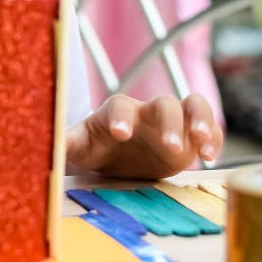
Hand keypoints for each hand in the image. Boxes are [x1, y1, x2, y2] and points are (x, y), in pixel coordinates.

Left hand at [66, 93, 223, 179]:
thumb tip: (47, 144)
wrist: (117, 158)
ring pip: (193, 106)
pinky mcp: (190, 137)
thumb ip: (67, 143)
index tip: (120, 134)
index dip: (121, 117)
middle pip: (164, 103)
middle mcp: (147, 112)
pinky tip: (209, 159)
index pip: (121, 105)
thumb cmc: (97, 147)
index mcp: (116, 111)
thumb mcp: (80, 147)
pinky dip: (215, 139)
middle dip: (169, 123)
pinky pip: (210, 129)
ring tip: (202, 144)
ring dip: (201, 120)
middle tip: (168, 147)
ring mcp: (172, 122)